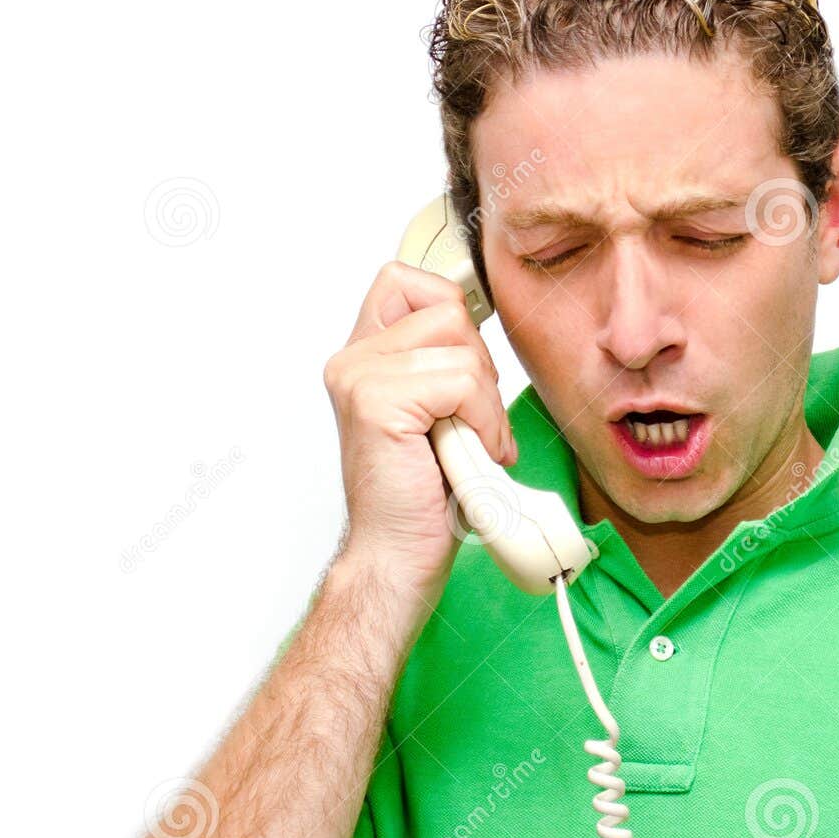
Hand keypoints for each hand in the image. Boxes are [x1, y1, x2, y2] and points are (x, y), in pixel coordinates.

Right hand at [321, 261, 517, 619]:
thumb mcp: (438, 411)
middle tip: (470, 423)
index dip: (450, 312)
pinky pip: (461, 382)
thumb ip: (443, 362)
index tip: (466, 371)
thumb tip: (483, 318)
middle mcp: (353, 359)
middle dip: (479, 367)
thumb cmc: (424, 495)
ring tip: (470, 444)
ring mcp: (359, 377)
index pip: (407, 280)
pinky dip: (483, 421)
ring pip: (461, 348)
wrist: (398, 557)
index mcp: (364, 356)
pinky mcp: (376, 402)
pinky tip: (469, 454)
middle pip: (448, 309)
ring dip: (485, 403)